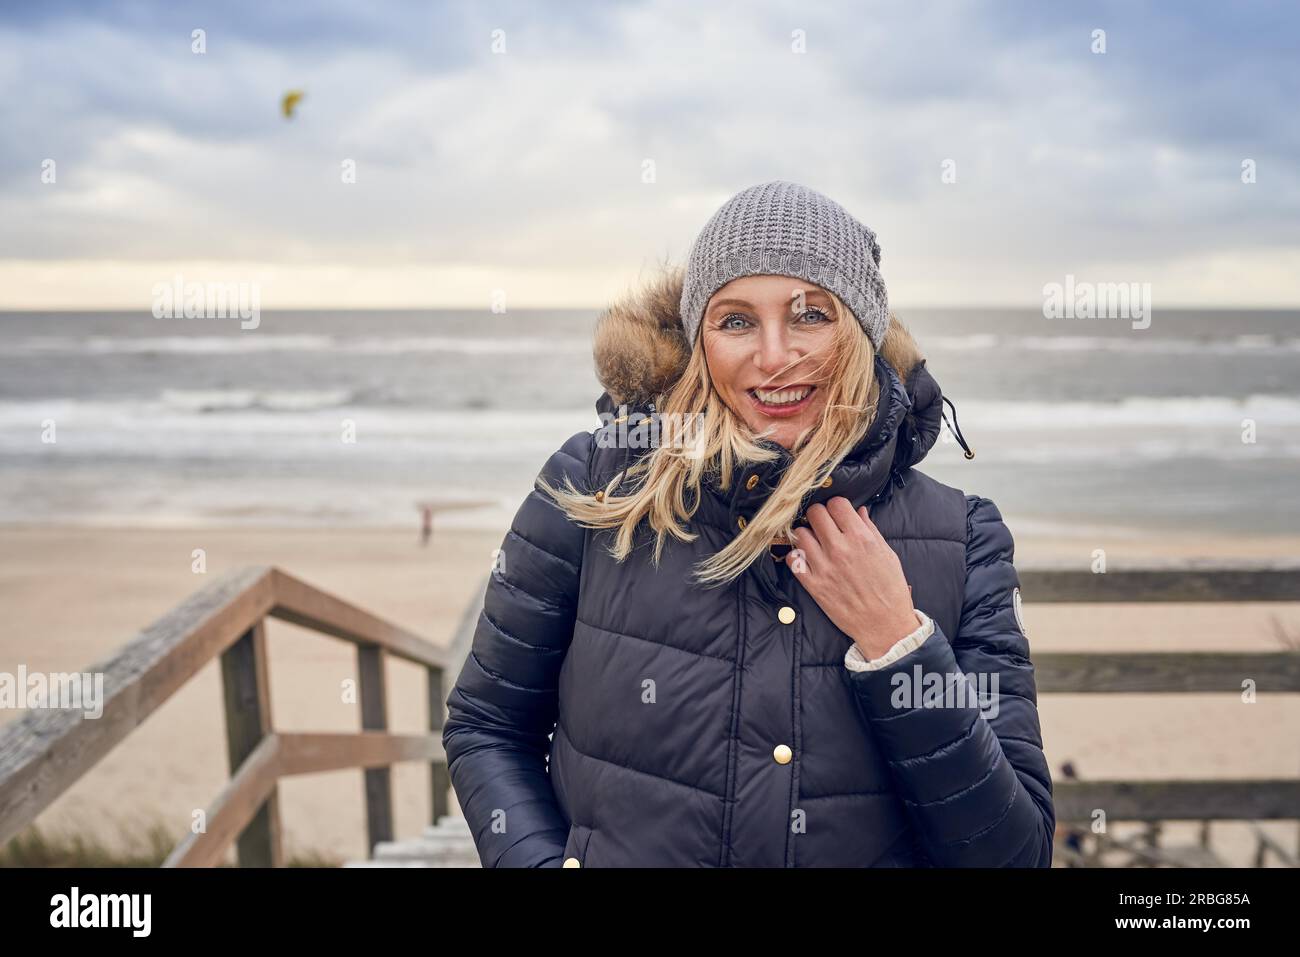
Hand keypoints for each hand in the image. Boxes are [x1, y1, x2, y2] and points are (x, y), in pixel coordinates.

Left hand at [784, 497, 919, 659]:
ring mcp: (824, 567)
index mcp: (861, 538)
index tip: (837, 513)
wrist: (884, 625)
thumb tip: (860, 512)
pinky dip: (797, 557)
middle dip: (819, 516)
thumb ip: (871, 530)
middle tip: (824, 525)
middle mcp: (840, 549)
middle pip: (815, 513)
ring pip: (800, 533)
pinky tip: (807, 560)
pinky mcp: (813, 585)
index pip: (836, 503)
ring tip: (815, 543)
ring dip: (806, 535)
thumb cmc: (890, 590)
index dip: (836, 506)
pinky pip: (792, 559)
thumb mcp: (888, 555)